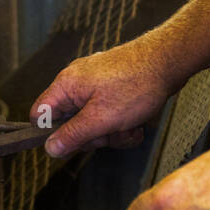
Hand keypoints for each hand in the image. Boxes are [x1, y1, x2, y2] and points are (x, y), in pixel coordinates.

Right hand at [30, 39, 173, 156]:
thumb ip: (73, 135)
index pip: (40, 114)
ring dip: (112, 133)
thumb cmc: (136, 84)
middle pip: (69, 123)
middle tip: (109, 131)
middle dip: (92, 135)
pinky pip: (108, 116)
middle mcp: (76, 83)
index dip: (50, 132)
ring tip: (129, 125)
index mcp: (66, 85)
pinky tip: (136, 122)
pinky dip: (122, 124)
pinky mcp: (111, 90)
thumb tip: (50, 149)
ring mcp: (95, 86)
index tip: (72, 142)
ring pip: (92, 123)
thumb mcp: (101, 118)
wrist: (169, 61)